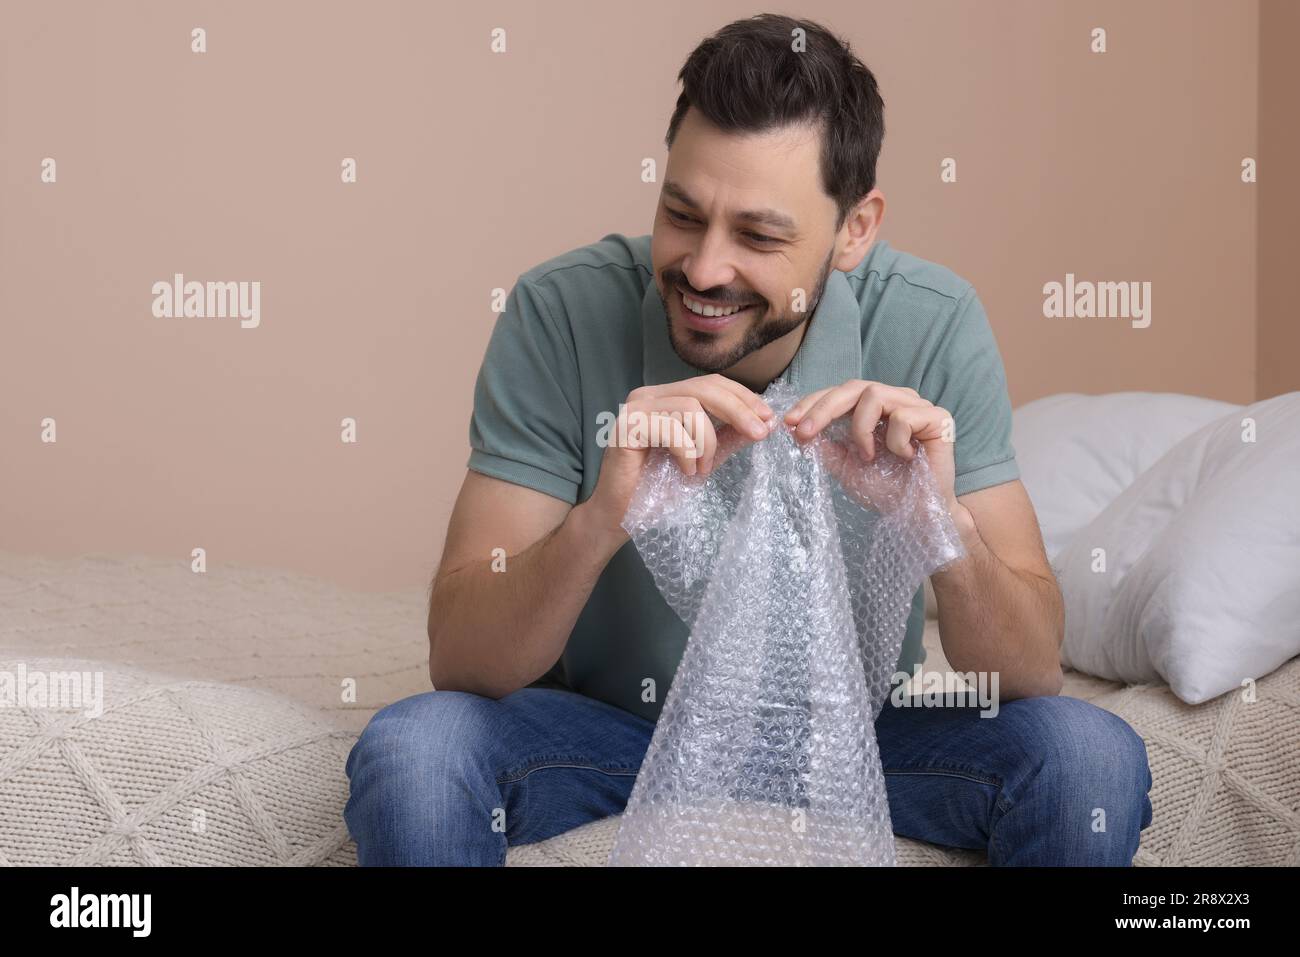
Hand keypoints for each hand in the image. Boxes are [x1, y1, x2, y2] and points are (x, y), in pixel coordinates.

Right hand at [581, 374, 774, 544]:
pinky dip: (687, 452)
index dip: (743, 397)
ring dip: (707, 442)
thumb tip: (762, 424)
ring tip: (702, 469)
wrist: (619, 517)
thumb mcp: (702, 461)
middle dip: (738, 410)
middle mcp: (648, 396)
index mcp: (665, 398)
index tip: (768, 418)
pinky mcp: (627, 427)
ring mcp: (635, 409)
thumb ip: (726, 440)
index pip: (711, 384)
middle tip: (759, 434)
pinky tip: (686, 472)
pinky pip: (671, 428)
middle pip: (704, 388)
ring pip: (691, 407)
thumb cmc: (656, 490)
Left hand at [783, 380, 957, 513]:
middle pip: (853, 387)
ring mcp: (918, 406)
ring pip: (875, 394)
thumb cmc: (886, 490)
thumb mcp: (845, 466)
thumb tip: (795, 428)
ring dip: (861, 428)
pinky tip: (904, 458)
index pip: (840, 393)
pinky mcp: (938, 417)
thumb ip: (824, 445)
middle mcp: (896, 399)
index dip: (812, 403)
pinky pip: (903, 416)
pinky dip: (894, 441)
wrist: (918, 516)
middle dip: (822, 408)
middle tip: (804, 431)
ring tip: (867, 457)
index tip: (788, 423)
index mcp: (875, 407)